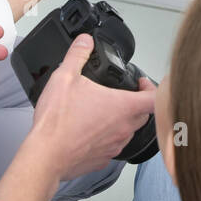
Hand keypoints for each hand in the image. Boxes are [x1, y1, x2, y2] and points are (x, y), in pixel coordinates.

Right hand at [28, 34, 156, 179]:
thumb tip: (85, 41)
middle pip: (143, 115)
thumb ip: (78, 55)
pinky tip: (91, 132)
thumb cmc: (57, 122)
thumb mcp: (65, 77)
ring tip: (104, 112)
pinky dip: (107, 138)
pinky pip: (112, 147)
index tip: (141, 83)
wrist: (46, 155)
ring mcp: (114, 146)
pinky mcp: (102, 159)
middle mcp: (123, 128)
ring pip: (128, 132)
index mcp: (121, 106)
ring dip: (121, 121)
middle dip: (136, 103)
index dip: (152, 87)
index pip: (154, 97)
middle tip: (123, 95)